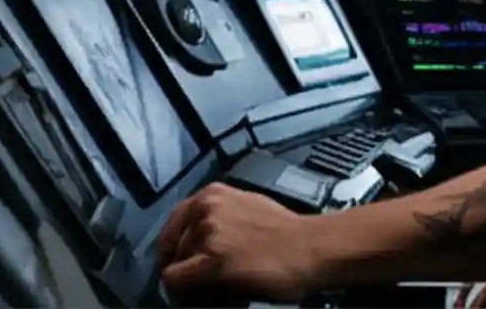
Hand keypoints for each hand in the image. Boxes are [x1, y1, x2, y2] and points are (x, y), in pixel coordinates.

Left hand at [156, 183, 321, 302]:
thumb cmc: (289, 232)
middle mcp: (206, 208)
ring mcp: (208, 234)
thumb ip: (222, 215)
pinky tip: (203, 293)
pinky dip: (183, 291)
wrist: (312, 249)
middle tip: (205, 279)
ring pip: (174, 264)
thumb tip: (204, 235)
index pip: (175, 222)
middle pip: (173, 245)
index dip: (174, 245)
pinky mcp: (211, 261)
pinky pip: (175, 280)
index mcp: (213, 193)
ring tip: (215, 285)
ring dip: (190, 277)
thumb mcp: (249, 207)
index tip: (180, 260)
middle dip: (186, 263)